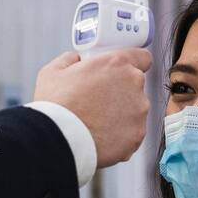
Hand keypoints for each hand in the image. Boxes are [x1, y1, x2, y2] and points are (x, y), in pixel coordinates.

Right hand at [33, 48, 151, 167]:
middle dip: (121, 92)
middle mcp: (134, 85)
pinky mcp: (138, 134)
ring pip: (135, 111)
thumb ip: (71, 59)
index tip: (123, 72)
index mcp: (117, 64)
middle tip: (99, 101)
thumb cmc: (56, 105)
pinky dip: (121, 135)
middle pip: (135, 86)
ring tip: (97, 122)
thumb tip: (76, 60)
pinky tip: (102, 136)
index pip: (142, 58)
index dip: (134, 64)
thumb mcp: (54, 71)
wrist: (58, 139)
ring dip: (122, 115)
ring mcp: (139, 111)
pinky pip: (132, 132)